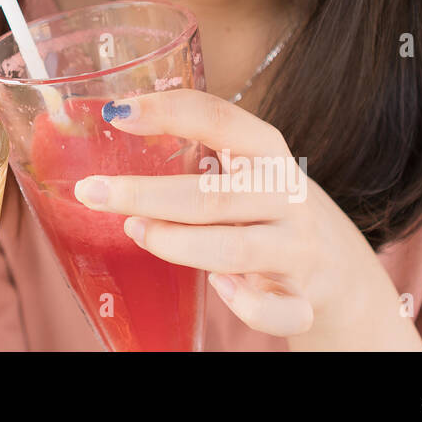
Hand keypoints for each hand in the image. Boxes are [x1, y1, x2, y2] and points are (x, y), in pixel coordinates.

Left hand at [73, 88, 421, 347]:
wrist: (331, 258)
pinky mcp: (302, 294)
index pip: (219, 118)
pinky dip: (247, 304)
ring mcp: (296, 246)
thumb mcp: (236, 164)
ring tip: (134, 231)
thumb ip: (190, 147)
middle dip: (145, 193)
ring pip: (237, 248)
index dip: (167, 111)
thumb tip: (108, 126)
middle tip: (90, 191)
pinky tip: (217, 288)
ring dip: (175, 243)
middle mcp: (285, 193)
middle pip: (213, 195)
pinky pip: (280, 309)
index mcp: (265, 150)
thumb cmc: (256, 200)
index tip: (115, 113)